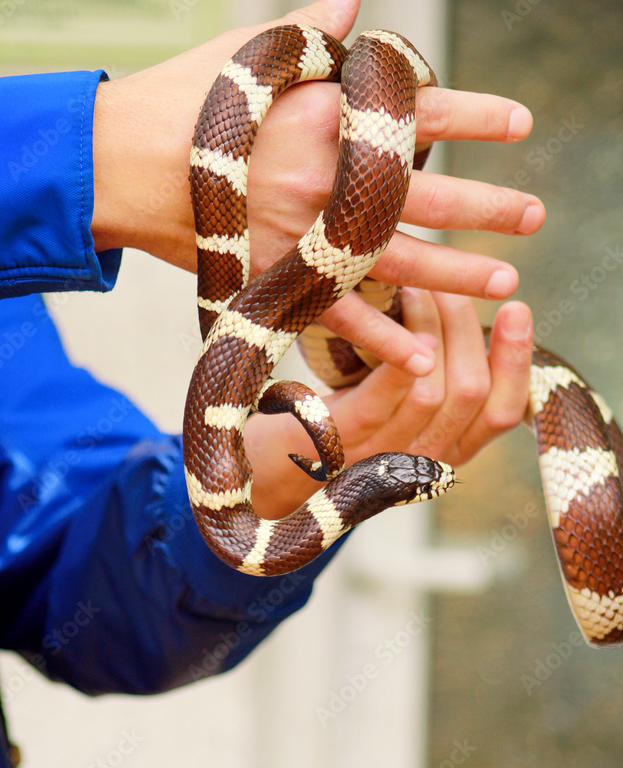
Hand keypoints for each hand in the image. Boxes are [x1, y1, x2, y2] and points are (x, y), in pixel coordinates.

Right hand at [91, 0, 543, 373]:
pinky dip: (382, 340)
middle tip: (533, 216)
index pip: (420, 113)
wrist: (116, 165)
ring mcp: (301, 233)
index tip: (520, 126)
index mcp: (324, 113)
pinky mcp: (275, 277)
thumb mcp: (247, 54)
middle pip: (426, 195)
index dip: (476, 118)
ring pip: (399, 260)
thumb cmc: (180, 102)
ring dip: (458, 274)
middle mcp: (323, 175)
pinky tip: (424, 357)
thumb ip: (310, 30)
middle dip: (488, 206)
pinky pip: (339, 316)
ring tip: (506, 283)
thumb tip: (353, 1)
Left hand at [244, 290, 533, 518]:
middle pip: (473, 394)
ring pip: (434, 392)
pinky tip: (398, 314)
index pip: (503, 413)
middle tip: (454, 282)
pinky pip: (382, 397)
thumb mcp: (395, 402)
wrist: (264, 468)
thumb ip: (434, 375)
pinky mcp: (337, 443)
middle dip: (470, 327)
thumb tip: (468, 310)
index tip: (519, 308)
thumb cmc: (336, 421)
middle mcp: (420, 461)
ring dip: (433, 328)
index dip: (517, 360)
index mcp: (442, 451)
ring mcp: (380, 457)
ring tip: (420, 286)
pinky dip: (399, 355)